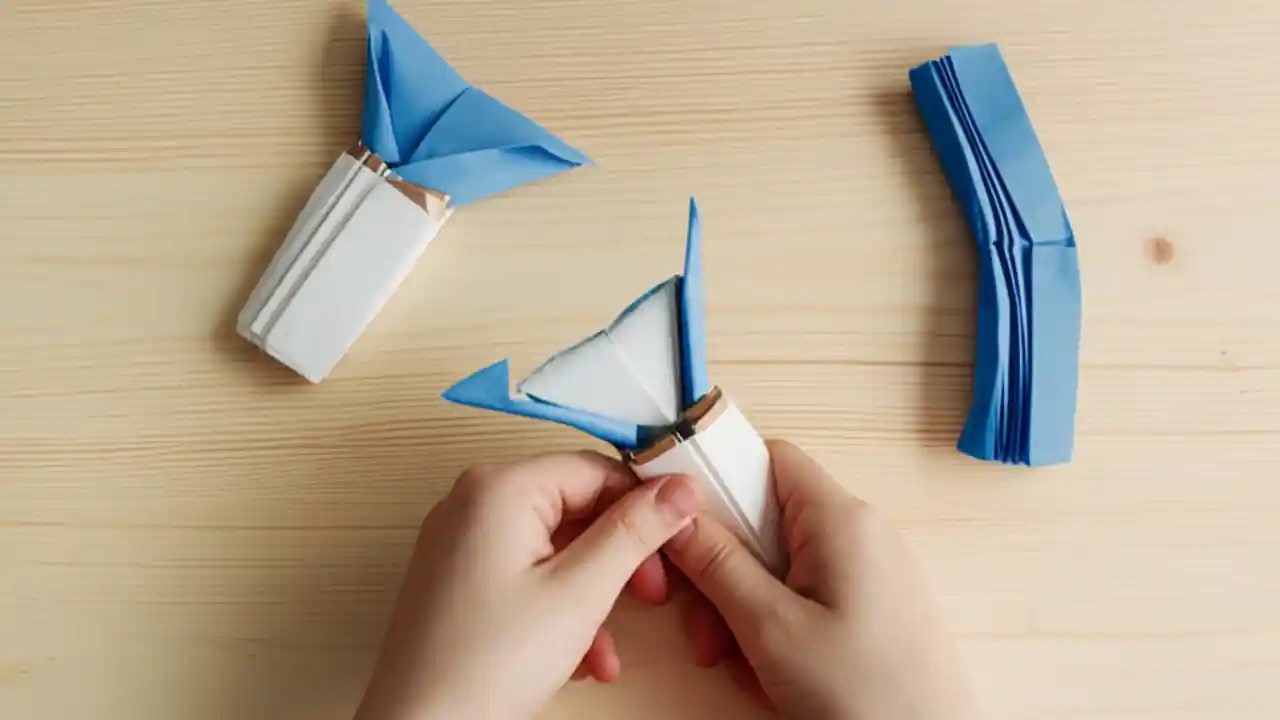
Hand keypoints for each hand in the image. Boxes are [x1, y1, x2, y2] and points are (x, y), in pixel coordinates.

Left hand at [354, 452, 698, 719]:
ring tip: (607, 650)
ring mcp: (462, 541)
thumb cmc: (484, 665)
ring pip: (556, 548)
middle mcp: (473, 501)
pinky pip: (528, 573)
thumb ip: (633, 533)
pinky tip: (579, 658)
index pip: (596, 469)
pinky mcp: (460, 578)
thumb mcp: (580, 593)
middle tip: (652, 595)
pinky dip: (560, 607)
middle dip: (619, 558)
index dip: (644, 503)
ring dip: (594, 594)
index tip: (680, 534)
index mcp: (499, 488)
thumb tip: (678, 489)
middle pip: (576, 507)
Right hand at [666, 441, 980, 719]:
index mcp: (840, 518)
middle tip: (704, 626)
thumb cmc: (866, 695)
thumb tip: (676, 515)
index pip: (766, 456)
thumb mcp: (770, 628)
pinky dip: (775, 627)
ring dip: (742, 608)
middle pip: (764, 519)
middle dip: (722, 568)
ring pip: (777, 565)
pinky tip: (771, 675)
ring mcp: (868, 572)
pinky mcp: (871, 608)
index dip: (715, 477)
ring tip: (739, 664)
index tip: (677, 520)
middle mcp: (859, 533)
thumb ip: (717, 563)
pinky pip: (803, 597)